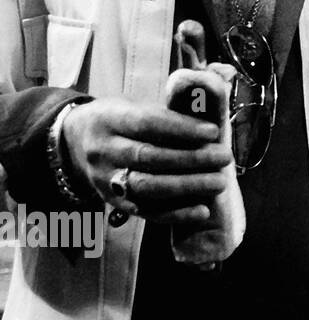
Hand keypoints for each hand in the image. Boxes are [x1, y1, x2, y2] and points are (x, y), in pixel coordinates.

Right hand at [60, 97, 232, 222]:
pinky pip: (145, 211)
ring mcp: (105, 179)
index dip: (181, 128)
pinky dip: (175, 213)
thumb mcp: (132, 106)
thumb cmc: (119, 120)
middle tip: (224, 157)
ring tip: (219, 182)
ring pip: (146, 187)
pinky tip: (202, 211)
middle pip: (148, 157)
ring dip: (187, 187)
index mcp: (110, 119)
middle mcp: (104, 150)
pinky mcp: (112, 201)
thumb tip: (210, 113)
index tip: (213, 131)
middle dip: (192, 159)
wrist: (74, 142)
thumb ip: (165, 112)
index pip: (146, 123)